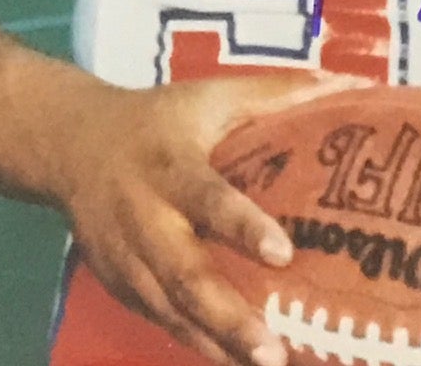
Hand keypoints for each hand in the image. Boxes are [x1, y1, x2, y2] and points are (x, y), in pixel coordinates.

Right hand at [52, 72, 363, 365]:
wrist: (72, 147)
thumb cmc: (159, 120)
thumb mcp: (211, 96)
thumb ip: (277, 92)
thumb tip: (348, 82)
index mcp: (169, 167)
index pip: (206, 198)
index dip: (242, 226)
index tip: (283, 253)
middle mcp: (144, 219)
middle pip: (185, 274)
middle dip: (229, 317)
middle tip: (274, 350)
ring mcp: (127, 260)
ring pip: (170, 310)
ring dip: (216, 344)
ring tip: (266, 363)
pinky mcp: (120, 286)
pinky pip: (160, 321)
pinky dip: (196, 345)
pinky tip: (234, 362)